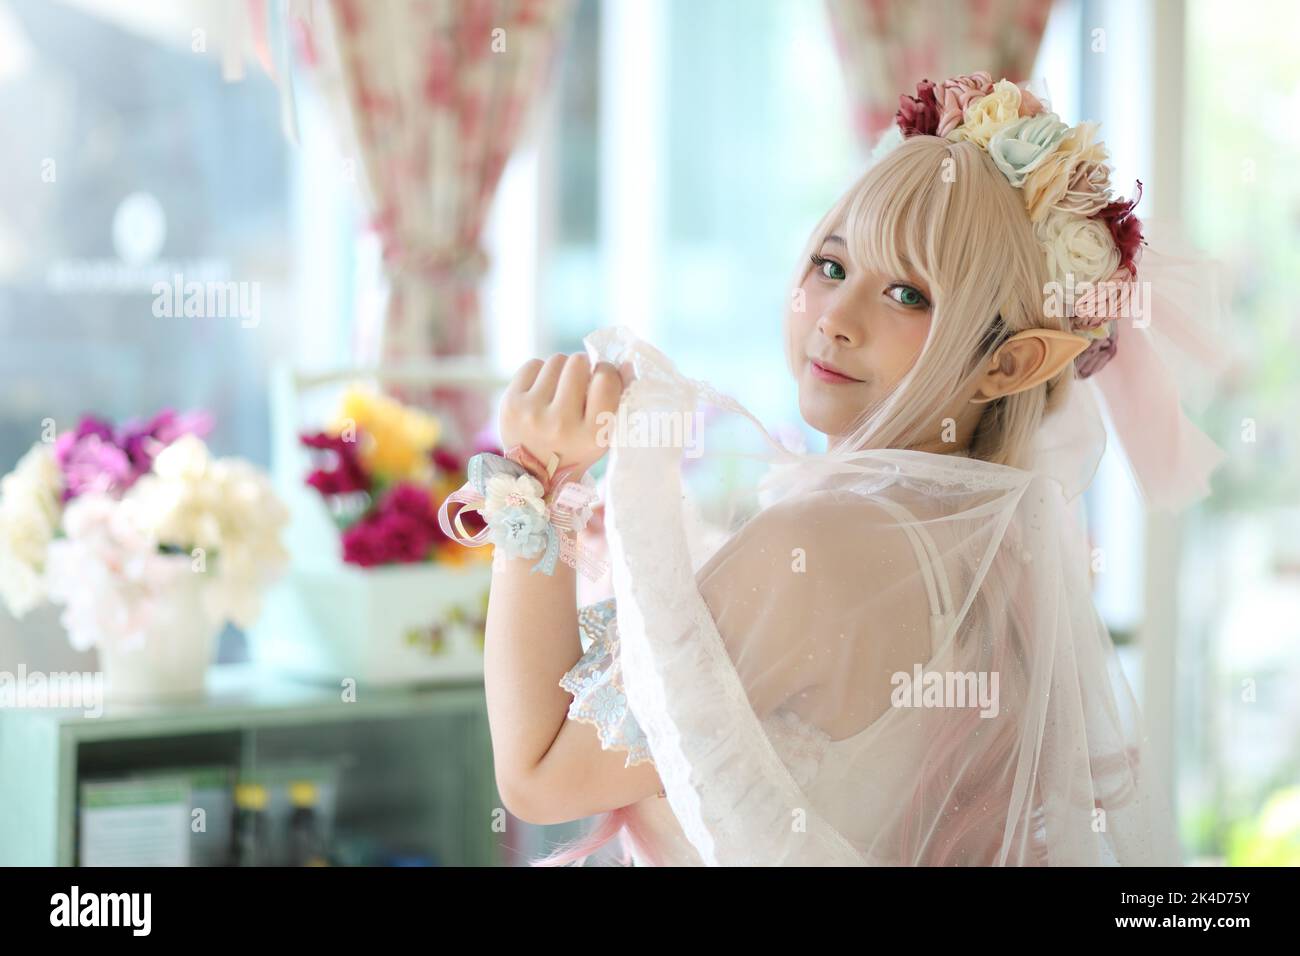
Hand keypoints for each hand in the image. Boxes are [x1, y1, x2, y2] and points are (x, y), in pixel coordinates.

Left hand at [499, 353, 630, 477]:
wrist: (532, 474)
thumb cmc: (575, 448)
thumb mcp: (603, 434)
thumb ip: (617, 399)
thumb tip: (626, 364)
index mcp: (591, 435)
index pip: (605, 380)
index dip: (606, 372)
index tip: (602, 379)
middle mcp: (560, 424)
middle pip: (578, 362)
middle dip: (583, 367)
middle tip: (580, 382)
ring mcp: (532, 413)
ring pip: (556, 360)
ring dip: (562, 370)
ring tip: (559, 390)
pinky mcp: (510, 403)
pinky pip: (532, 365)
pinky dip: (540, 373)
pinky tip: (541, 392)